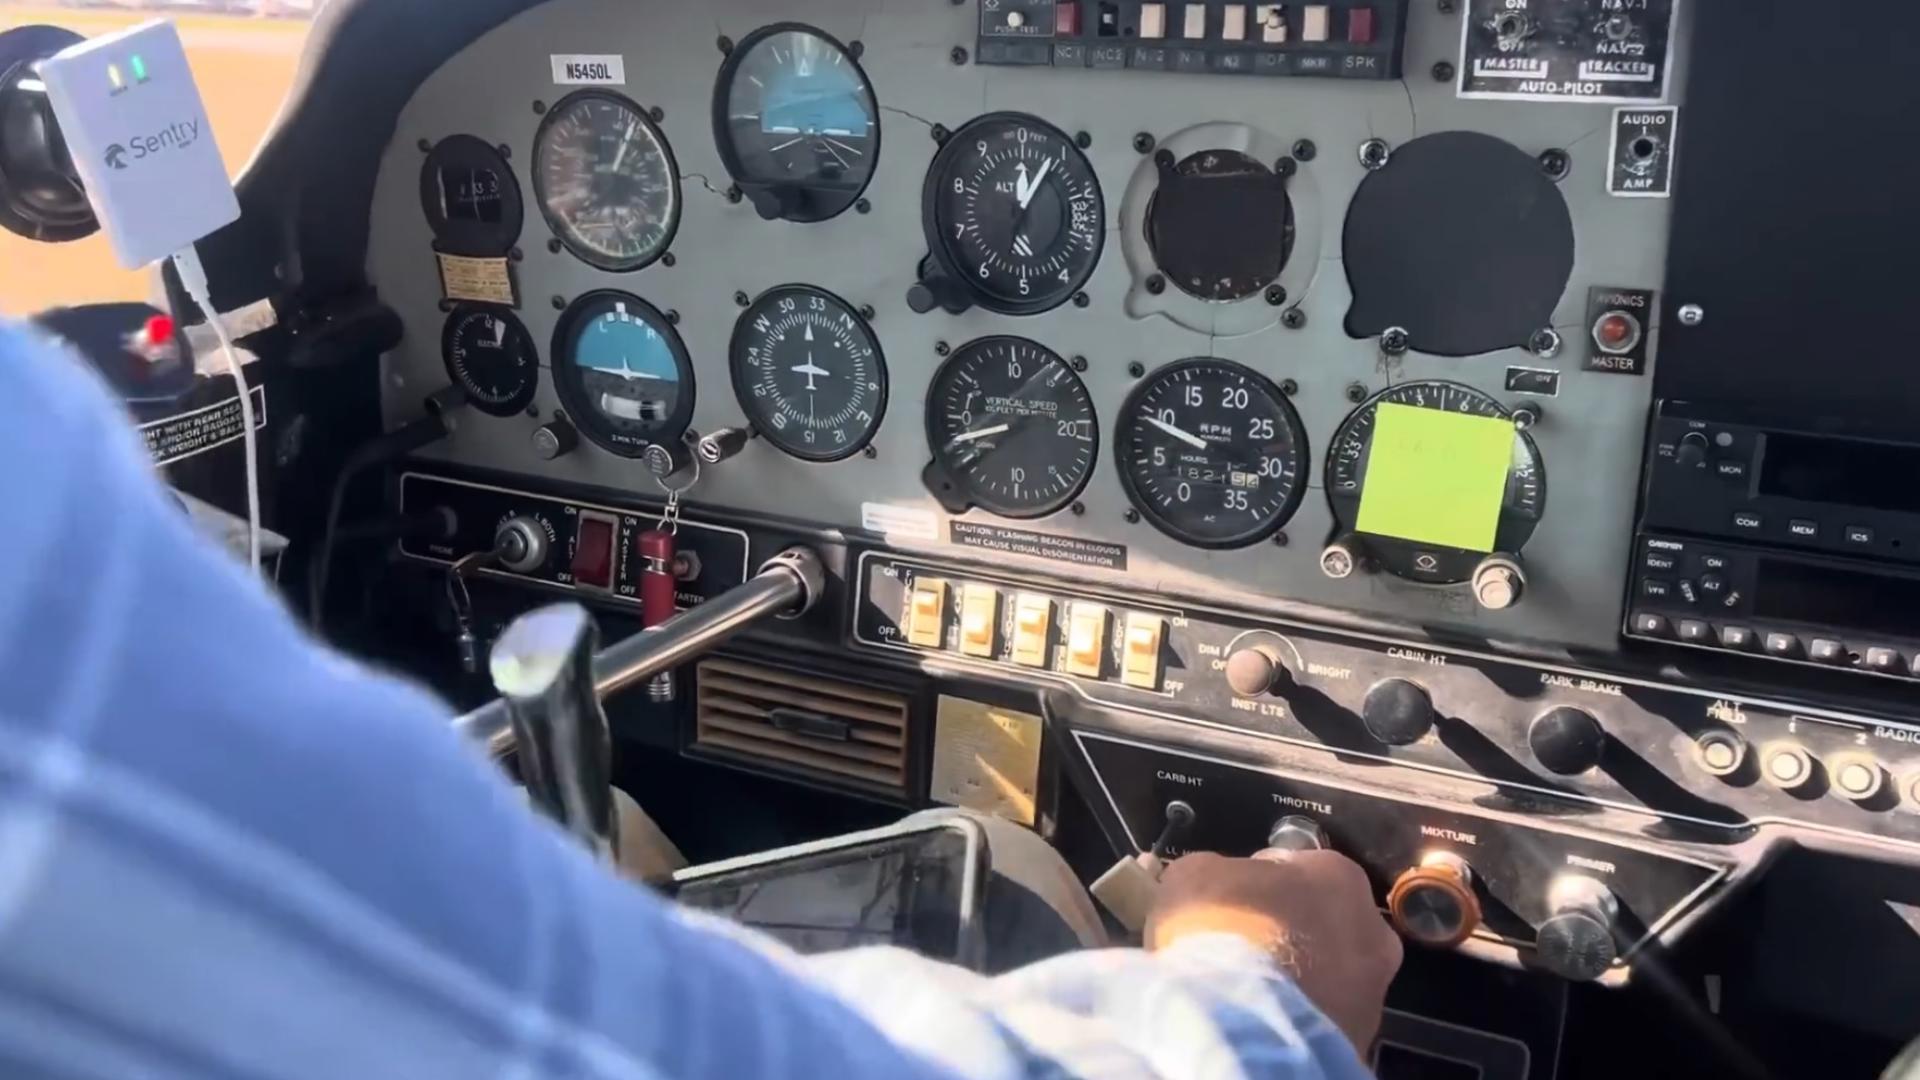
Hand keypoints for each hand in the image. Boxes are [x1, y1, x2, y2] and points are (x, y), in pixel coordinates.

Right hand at [1145, 851, 1402, 1051]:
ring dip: (1300, 974)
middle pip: (1324, 921)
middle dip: (1291, 930)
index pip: (1297, 868)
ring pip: (1331, 972)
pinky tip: (1264, 1017)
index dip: (1261, 883)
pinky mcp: (1361, 1036)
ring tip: (1253, 989)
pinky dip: (1299, 1013)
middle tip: (1247, 946)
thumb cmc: (1221, 928)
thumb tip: (1221, 884)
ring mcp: (1373, 987)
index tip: (1233, 901)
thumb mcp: (1196, 874)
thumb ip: (1221, 872)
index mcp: (1339, 874)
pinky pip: (1323, 1015)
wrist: (1239, 1020)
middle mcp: (1372, 927)